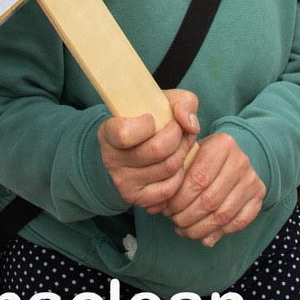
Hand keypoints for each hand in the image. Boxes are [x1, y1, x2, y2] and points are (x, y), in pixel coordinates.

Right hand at [98, 90, 199, 210]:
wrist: (135, 145)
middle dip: (178, 137)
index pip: (125, 134)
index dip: (146, 124)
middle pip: (157, 150)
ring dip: (183, 153)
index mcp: (109, 132)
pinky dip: (180, 176)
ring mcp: (122, 181)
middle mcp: (111, 159)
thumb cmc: (151, 119)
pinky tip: (176, 164)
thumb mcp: (163, 101)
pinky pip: (169, 189)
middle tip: (180, 130)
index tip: (151, 118)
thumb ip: (182, 102)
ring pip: (168, 168)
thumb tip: (190, 126)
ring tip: (181, 144)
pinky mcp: (136, 198)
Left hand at [163, 131, 264, 246]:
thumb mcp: (188, 154)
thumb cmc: (202, 156)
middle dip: (187, 217)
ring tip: (184, 230)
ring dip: (200, 229)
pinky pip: (239, 222)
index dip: (179, 200)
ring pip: (223, 215)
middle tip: (174, 222)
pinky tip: (204, 236)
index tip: (166, 209)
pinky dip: (219, 233)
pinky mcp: (259, 196)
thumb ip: (172, 175)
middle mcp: (241, 160)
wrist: (232, 155)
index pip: (197, 179)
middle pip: (209, 200)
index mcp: (222, 144)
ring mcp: (252, 179)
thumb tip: (154, 207)